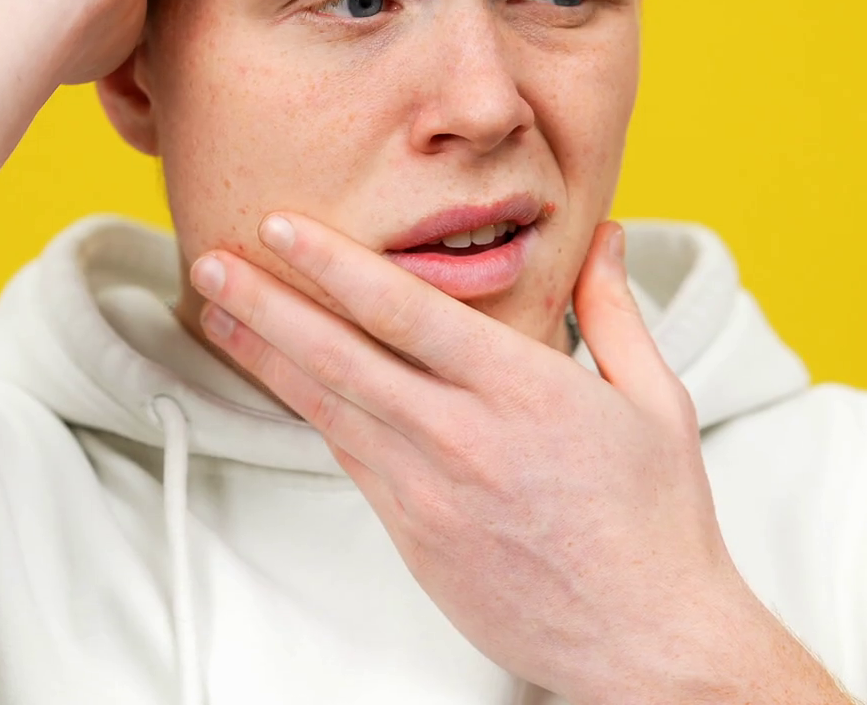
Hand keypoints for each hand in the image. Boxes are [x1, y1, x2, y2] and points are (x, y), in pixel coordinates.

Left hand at [189, 216, 850, 704]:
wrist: (644, 639)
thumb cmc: (656, 523)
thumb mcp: (654, 400)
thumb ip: (613, 310)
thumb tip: (605, 235)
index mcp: (524, 391)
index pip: (408, 312)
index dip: (336, 265)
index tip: (284, 227)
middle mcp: (464, 437)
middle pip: (342, 358)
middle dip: (267, 304)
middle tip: (210, 261)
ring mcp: (429, 491)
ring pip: (329, 408)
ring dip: (267, 355)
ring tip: (217, 312)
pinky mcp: (413, 533)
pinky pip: (352, 457)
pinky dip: (313, 411)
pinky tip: (282, 378)